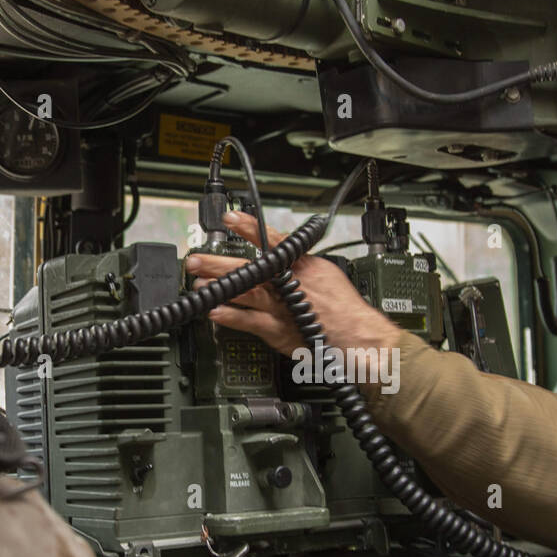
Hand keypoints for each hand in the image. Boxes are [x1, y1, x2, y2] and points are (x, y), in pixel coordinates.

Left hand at [186, 210, 403, 358]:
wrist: (360, 338)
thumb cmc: (347, 312)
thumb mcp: (330, 277)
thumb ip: (306, 266)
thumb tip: (290, 256)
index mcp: (304, 268)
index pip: (274, 242)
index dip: (250, 228)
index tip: (230, 218)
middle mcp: (291, 284)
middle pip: (251, 267)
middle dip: (220, 262)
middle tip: (197, 258)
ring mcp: (283, 307)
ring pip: (247, 292)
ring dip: (220, 287)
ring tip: (198, 284)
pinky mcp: (280, 330)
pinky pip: (251, 322)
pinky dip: (233, 317)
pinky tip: (216, 312)